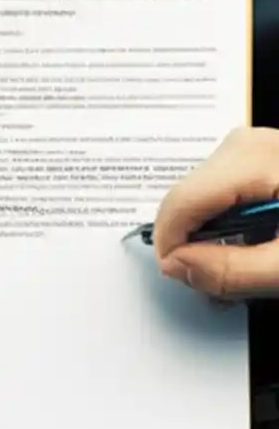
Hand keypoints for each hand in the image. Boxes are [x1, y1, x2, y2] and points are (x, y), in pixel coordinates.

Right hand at [154, 127, 278, 298]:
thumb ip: (235, 270)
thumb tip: (178, 267)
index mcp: (253, 158)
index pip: (179, 204)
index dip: (173, 249)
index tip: (189, 279)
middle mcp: (242, 145)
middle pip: (184, 204)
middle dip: (194, 248)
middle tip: (228, 284)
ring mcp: (245, 150)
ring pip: (196, 204)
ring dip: (211, 241)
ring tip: (250, 265)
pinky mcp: (249, 161)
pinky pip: (215, 198)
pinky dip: (225, 228)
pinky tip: (254, 245)